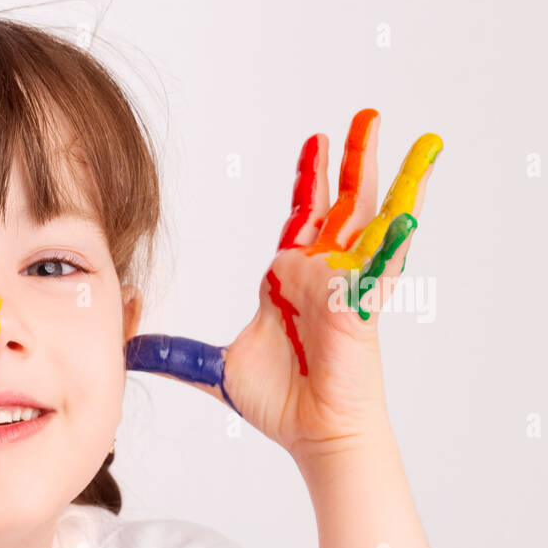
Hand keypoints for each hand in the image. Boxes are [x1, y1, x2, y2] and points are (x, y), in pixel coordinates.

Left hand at [126, 108, 439, 462]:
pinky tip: (410, 200)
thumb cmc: (277, 401)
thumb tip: (132, 353)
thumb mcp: (212, 369)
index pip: (302, 216)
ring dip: (390, 177)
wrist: (310, 430)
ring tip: (415, 140)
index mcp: (289, 279)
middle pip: (342, 203)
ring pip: (373, 218)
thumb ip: (175, 354)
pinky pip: (385, 259)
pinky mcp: (361, 302)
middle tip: (364, 117)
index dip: (309, 180)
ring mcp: (346, 284)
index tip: (314, 145)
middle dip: (352, 160)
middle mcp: (322, 274)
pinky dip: (399, 229)